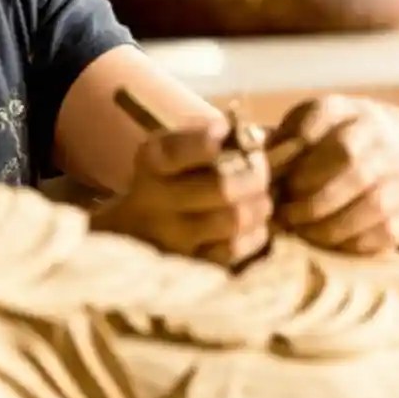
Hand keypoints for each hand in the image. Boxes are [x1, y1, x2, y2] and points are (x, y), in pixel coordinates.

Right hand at [93, 119, 272, 266]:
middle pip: (223, 186)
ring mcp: (172, 236)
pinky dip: (254, 234)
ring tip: (260, 200)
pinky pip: (234, 250)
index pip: (183, 150)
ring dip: (258, 206)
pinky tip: (252, 225)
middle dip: (253, 176)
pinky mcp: (190, 262)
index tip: (221, 135)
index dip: (210, 141)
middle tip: (259, 173)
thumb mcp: (177, 148)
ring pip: (233, 219)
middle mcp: (157, 200)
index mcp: (153, 162)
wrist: (138, 226)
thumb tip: (254, 137)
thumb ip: (212, 136)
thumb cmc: (171, 178)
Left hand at [268, 95, 398, 254]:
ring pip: (370, 202)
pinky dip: (349, 241)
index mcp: (346, 110)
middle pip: (349, 160)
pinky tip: (325, 241)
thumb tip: (254, 161)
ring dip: (327, 224)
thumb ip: (278, 141)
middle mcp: (379, 136)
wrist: (397, 154)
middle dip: (310, 193)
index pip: (323, 115)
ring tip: (300, 230)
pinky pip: (382, 231)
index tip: (275, 172)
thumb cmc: (329, 145)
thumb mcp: (304, 129)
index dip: (297, 144)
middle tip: (284, 213)